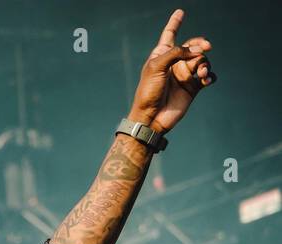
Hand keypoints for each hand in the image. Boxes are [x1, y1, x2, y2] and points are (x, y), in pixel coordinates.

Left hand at [129, 9, 214, 134]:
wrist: (151, 117)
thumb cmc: (148, 92)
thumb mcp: (157, 67)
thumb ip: (176, 53)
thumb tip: (195, 49)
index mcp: (162, 56)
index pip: (170, 35)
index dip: (175, 23)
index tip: (180, 12)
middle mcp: (174, 64)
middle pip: (193, 47)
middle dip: (200, 45)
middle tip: (205, 48)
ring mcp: (184, 75)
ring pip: (202, 61)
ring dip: (204, 63)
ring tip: (200, 72)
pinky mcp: (192, 88)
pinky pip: (208, 76)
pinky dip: (210, 75)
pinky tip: (206, 79)